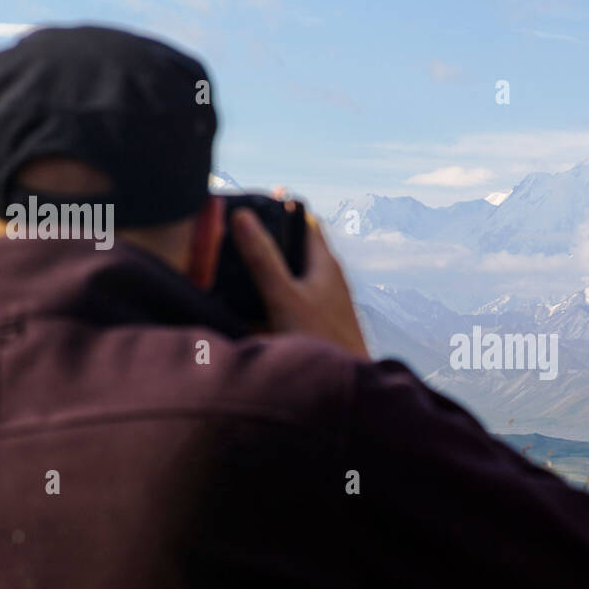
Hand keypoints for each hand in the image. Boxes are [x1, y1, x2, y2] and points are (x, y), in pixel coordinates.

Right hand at [230, 201, 369, 359]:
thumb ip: (262, 259)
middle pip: (299, 247)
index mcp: (325, 264)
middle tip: (241, 232)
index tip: (258, 198)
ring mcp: (330, 301)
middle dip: (274, 238)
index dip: (282, 208)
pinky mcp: (324, 322)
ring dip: (275, 267)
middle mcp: (331, 279)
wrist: (347, 390)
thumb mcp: (282, 297)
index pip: (305, 222)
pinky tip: (262, 307)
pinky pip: (298, 298)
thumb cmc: (319, 340)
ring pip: (299, 274)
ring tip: (243, 266)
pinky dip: (279, 294)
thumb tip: (243, 216)